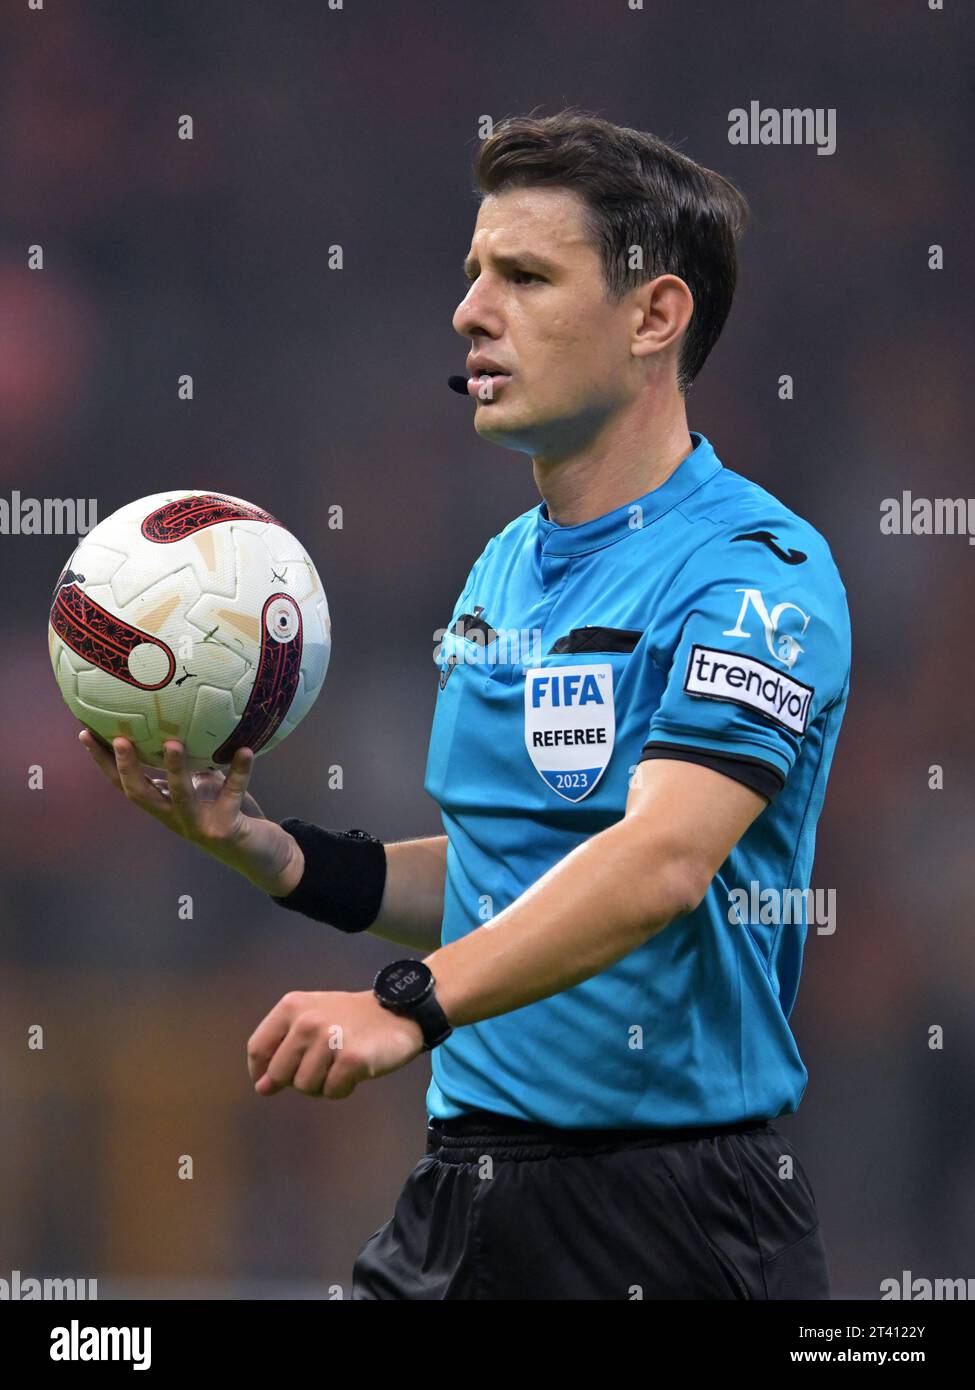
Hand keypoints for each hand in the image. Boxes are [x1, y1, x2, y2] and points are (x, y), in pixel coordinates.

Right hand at [79, 731, 301, 894]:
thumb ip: (194, 762)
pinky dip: (239, 771)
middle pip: (140, 794)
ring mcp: (198, 826)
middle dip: (128, 768)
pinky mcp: (225, 829)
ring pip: (180, 797)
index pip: (125, 784)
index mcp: (165, 807)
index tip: (85, 733)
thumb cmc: (231, 813)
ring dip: (175, 770)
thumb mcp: (206, 784)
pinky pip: (232, 793)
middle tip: (120, 739)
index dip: (103, 763)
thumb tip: (184, 719)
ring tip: (173, 744)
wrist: (264, 856)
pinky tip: (245, 750)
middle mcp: (175, 818)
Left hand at [246, 990, 425, 1098]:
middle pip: (280, 1074)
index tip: (277, 1079)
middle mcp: (307, 1020)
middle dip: (298, 1080)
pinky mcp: (352, 1058)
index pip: (258, 1049)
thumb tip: (262, 1088)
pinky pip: (333, 1091)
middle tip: (322, 1066)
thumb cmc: (350, 1018)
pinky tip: (356, 1071)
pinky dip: (343, 1089)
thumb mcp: (311, 1019)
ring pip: (305, 1087)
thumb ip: (282, 1049)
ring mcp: (329, 1039)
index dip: (263, 1072)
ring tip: (340, 1065)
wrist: (399, 1011)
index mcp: (291, 1007)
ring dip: (322, 1085)